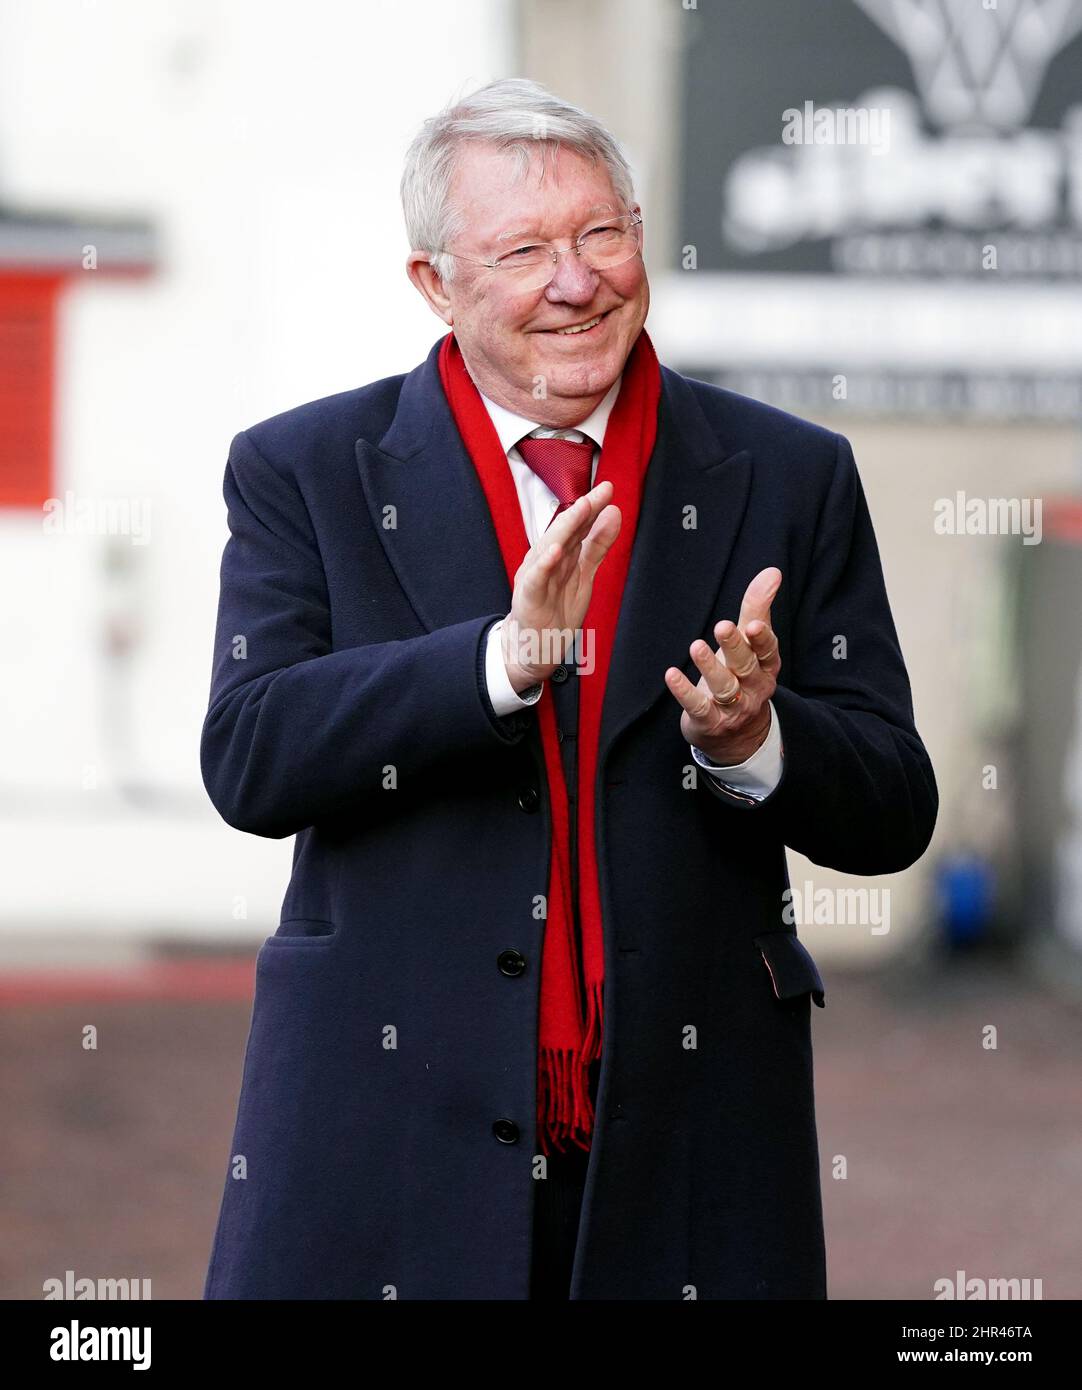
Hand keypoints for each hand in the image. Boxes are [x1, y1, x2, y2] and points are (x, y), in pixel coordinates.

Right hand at [502, 482, 621, 691]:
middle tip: (598, 494)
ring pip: (549, 548)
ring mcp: (535, 578)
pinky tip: (555, 551)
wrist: (533, 648)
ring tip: (580, 510)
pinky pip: (536, 579)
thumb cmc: (555, 610)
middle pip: (564, 532)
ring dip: (564, 529)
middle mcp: (546, 561)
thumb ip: (598, 544)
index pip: (578, 527)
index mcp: (561, 555)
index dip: (592, 508)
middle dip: (581, 511)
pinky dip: (544, 564)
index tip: (608, 489)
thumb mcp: (584, 574)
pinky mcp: (528, 597)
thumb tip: (614, 513)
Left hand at [665, 566, 782, 764]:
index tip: (754, 624)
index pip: (767, 651)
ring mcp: (733, 708)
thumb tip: (772, 572)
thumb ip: (758, 608)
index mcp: (766, 666)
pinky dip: (684, 692)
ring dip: (710, 667)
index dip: (762, 639)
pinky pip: (698, 707)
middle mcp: (753, 687)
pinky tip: (672, 674)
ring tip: (696, 646)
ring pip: (724, 687)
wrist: (738, 735)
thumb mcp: (750, 644)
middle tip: (723, 626)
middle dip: (735, 647)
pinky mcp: (710, 721)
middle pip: (745, 666)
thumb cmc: (743, 678)